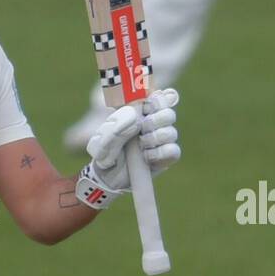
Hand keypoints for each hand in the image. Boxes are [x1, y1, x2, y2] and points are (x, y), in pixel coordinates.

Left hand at [79, 89, 180, 203]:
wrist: (106, 178)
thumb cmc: (104, 153)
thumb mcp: (101, 139)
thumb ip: (115, 125)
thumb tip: (136, 118)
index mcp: (140, 113)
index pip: (160, 97)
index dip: (158, 99)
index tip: (146, 106)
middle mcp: (154, 125)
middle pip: (169, 113)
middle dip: (155, 120)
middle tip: (142, 128)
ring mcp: (161, 141)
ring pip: (172, 132)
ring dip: (155, 138)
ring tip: (141, 146)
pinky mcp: (165, 158)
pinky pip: (173, 150)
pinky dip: (160, 153)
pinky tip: (146, 157)